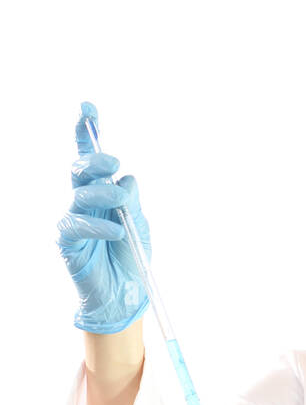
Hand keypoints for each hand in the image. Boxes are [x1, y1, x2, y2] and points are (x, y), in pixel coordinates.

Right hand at [57, 102, 150, 332]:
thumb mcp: (139, 222)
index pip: (91, 159)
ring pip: (80, 192)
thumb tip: (125, 178)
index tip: (88, 108)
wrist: (126, 296)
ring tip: (120, 203)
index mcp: (102, 193)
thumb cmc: (131, 258)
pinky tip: (117, 231)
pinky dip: (100, 225)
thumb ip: (131, 199)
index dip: (86, 132)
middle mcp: (84, 202)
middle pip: (80, 169)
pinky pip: (77, 224)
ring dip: (102, 192)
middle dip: (94, 159)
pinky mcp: (67, 242)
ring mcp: (74, 220)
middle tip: (113, 162)